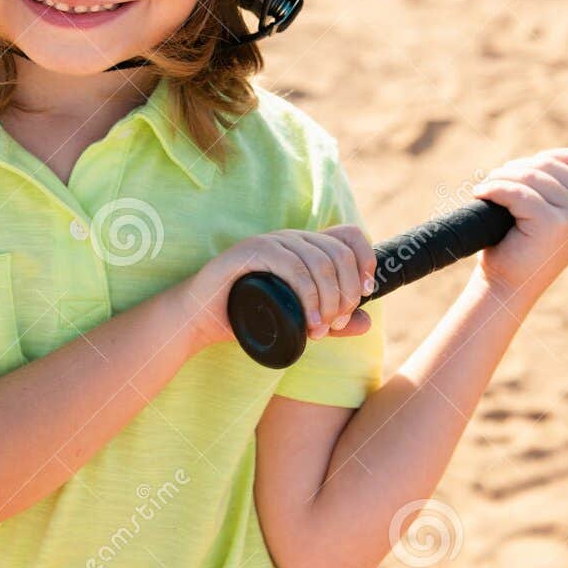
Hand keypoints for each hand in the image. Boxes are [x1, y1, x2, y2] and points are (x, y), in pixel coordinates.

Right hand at [169, 225, 376, 352]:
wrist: (200, 318)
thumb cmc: (247, 316)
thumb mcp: (298, 319)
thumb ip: (332, 321)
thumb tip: (367, 322)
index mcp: (306, 245)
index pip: (350, 236)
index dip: (365, 261)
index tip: (365, 294)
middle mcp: (292, 238)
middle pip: (340, 255)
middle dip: (347, 294)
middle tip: (335, 325)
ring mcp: (271, 241)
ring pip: (320, 262)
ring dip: (329, 301)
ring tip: (320, 331)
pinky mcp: (251, 251)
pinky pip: (292, 267)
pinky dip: (308, 297)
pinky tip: (309, 321)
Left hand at [469, 147, 567, 307]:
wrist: (507, 286)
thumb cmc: (523, 245)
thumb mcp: (550, 211)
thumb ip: (558, 185)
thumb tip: (546, 157)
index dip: (543, 158)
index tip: (520, 173)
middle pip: (550, 164)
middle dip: (517, 168)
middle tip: (495, 182)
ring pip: (532, 176)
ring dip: (502, 176)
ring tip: (487, 189)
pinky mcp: (553, 223)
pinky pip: (517, 191)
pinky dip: (494, 188)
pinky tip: (482, 194)